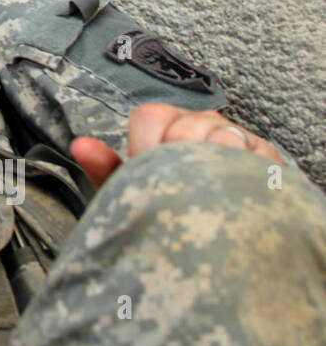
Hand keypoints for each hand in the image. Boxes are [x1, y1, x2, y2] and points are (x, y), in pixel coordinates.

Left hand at [70, 103, 282, 189]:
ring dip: (206, 169)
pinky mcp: (266, 155)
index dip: (145, 147)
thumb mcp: (137, 188)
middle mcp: (200, 122)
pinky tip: (228, 191)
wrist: (226, 230)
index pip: (149, 115)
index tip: (150, 171)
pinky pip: (248, 155)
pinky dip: (234, 173)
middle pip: (181, 126)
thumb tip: (79, 146)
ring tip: (203, 193)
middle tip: (178, 188)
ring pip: (216, 136)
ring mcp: (234, 135)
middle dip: (174, 162)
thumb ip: (107, 168)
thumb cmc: (174, 204)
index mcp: (166, 123)